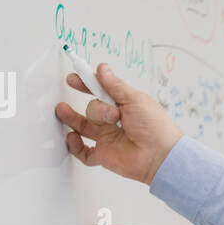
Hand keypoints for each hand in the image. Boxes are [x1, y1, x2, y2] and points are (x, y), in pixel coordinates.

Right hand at [53, 64, 182, 184]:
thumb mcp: (135, 99)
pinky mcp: (103, 155)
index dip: (86, 84)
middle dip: (96, 108)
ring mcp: (107, 138)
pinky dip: (74, 145)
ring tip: (63, 111)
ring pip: (83, 126)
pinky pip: (83, 151)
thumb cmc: (154, 127)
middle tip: (107, 113)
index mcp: (123, 106)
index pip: (100, 91)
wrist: (159, 155)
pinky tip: (72, 136)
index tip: (73, 78)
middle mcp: (113, 121)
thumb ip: (115, 85)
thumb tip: (102, 68)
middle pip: (92, 108)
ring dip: (72, 118)